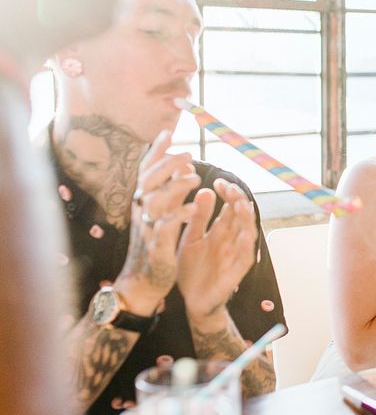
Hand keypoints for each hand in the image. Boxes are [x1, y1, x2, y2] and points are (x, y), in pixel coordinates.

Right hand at [118, 131, 200, 313]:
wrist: (142, 281)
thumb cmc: (153, 244)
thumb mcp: (160, 213)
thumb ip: (169, 189)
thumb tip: (181, 164)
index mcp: (142, 202)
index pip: (146, 171)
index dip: (156, 152)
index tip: (167, 133)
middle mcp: (141, 211)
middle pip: (149, 181)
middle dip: (167, 165)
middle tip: (187, 153)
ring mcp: (147, 228)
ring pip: (156, 201)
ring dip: (175, 187)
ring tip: (195, 179)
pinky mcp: (157, 245)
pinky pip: (165, 227)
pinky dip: (178, 215)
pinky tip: (193, 208)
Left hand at [177, 179, 257, 321]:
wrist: (191, 303)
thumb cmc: (192, 272)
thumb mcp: (190, 240)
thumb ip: (197, 218)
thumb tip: (205, 190)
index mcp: (220, 232)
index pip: (229, 207)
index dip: (227, 193)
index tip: (218, 181)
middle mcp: (231, 241)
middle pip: (240, 216)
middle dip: (237, 200)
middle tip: (228, 187)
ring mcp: (235, 255)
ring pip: (247, 232)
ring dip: (246, 218)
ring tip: (239, 203)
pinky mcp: (236, 272)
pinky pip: (246, 256)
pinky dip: (247, 244)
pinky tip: (245, 232)